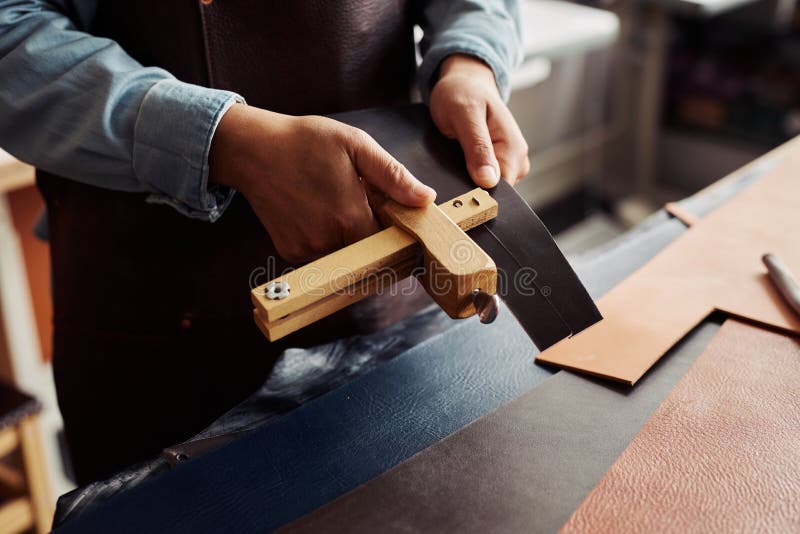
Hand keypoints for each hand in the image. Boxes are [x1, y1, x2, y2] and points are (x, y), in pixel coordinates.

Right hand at [209, 104, 435, 262]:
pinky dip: (325, 239)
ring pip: (344, 255)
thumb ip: (393, 176)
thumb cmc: (305, 142)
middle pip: (367, 251)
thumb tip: (426, 199)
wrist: (252, 149)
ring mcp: (306, 251)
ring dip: (347, 236)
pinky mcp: (290, 252)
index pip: (389, 242)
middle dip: (371, 232)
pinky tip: (315, 211)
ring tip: (334, 201)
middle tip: (358, 200)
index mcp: (350, 219)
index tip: (391, 214)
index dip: (394, 229)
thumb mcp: (356, 145)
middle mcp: (328, 242)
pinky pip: (321, 254)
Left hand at [430, 54, 529, 186]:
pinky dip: (467, 178)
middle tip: (448, 174)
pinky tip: (455, 166)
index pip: (502, 190)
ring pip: (488, 188)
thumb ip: (477, 146)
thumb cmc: (463, 92)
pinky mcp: (497, 164)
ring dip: (468, 183)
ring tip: (451, 165)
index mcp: (514, 149)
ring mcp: (508, 163)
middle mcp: (517, 159)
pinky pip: (483, 181)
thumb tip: (489, 180)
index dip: (479, 195)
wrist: (464, 83)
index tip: (457, 193)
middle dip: (471, 189)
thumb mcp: (465, 114)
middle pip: (495, 192)